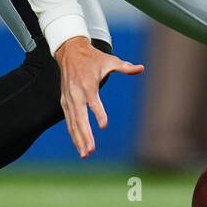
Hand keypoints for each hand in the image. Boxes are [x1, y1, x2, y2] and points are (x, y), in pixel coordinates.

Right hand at [54, 36, 143, 158]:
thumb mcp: (109, 60)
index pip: (93, 101)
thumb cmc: (93, 58)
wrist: (69, 52)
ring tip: (85, 154)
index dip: (98, 113)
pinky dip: (73, 134)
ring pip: (73, 123)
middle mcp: (76, 94)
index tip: (104, 125)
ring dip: (78, 139)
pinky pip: (69, 121)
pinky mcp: (64, 102)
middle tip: (91, 150)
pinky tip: (79, 146)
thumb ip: (125, 67)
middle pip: (80, 118)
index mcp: (88, 84)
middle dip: (85, 135)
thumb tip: (141, 68)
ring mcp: (68, 99)